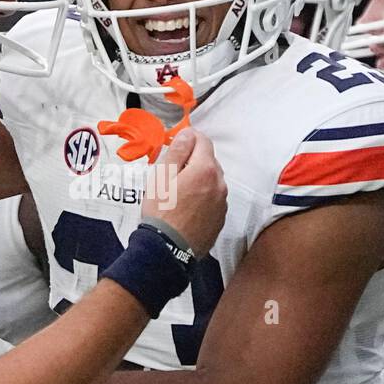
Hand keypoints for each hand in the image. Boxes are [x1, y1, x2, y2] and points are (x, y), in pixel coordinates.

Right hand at [142, 128, 226, 257]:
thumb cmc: (161, 211)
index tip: (176, 144)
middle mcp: (220, 184)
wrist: (168, 249)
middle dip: (193, 160)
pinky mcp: (220, 218)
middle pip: (209, 161)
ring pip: (212, 180)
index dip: (189, 138)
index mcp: (205, 169)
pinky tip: (187, 206)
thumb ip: (177, 151)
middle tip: (172, 171)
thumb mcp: (161, 176)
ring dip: (199, 179)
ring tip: (178, 192)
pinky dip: (203, 196)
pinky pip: (213, 198)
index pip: (203, 140)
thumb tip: (187, 134)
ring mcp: (222, 202)